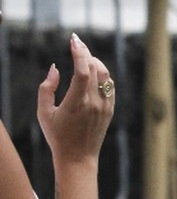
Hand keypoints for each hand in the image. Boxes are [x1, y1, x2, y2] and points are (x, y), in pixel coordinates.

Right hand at [37, 33, 114, 165]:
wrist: (78, 158)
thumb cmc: (57, 136)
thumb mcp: (43, 113)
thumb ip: (46, 88)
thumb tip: (55, 68)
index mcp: (76, 103)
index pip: (83, 71)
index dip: (79, 53)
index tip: (73, 40)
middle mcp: (93, 103)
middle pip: (94, 68)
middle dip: (85, 52)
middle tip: (76, 43)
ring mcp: (104, 106)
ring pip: (105, 75)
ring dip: (95, 62)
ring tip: (84, 56)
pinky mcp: (110, 110)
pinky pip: (110, 86)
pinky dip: (102, 74)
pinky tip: (94, 70)